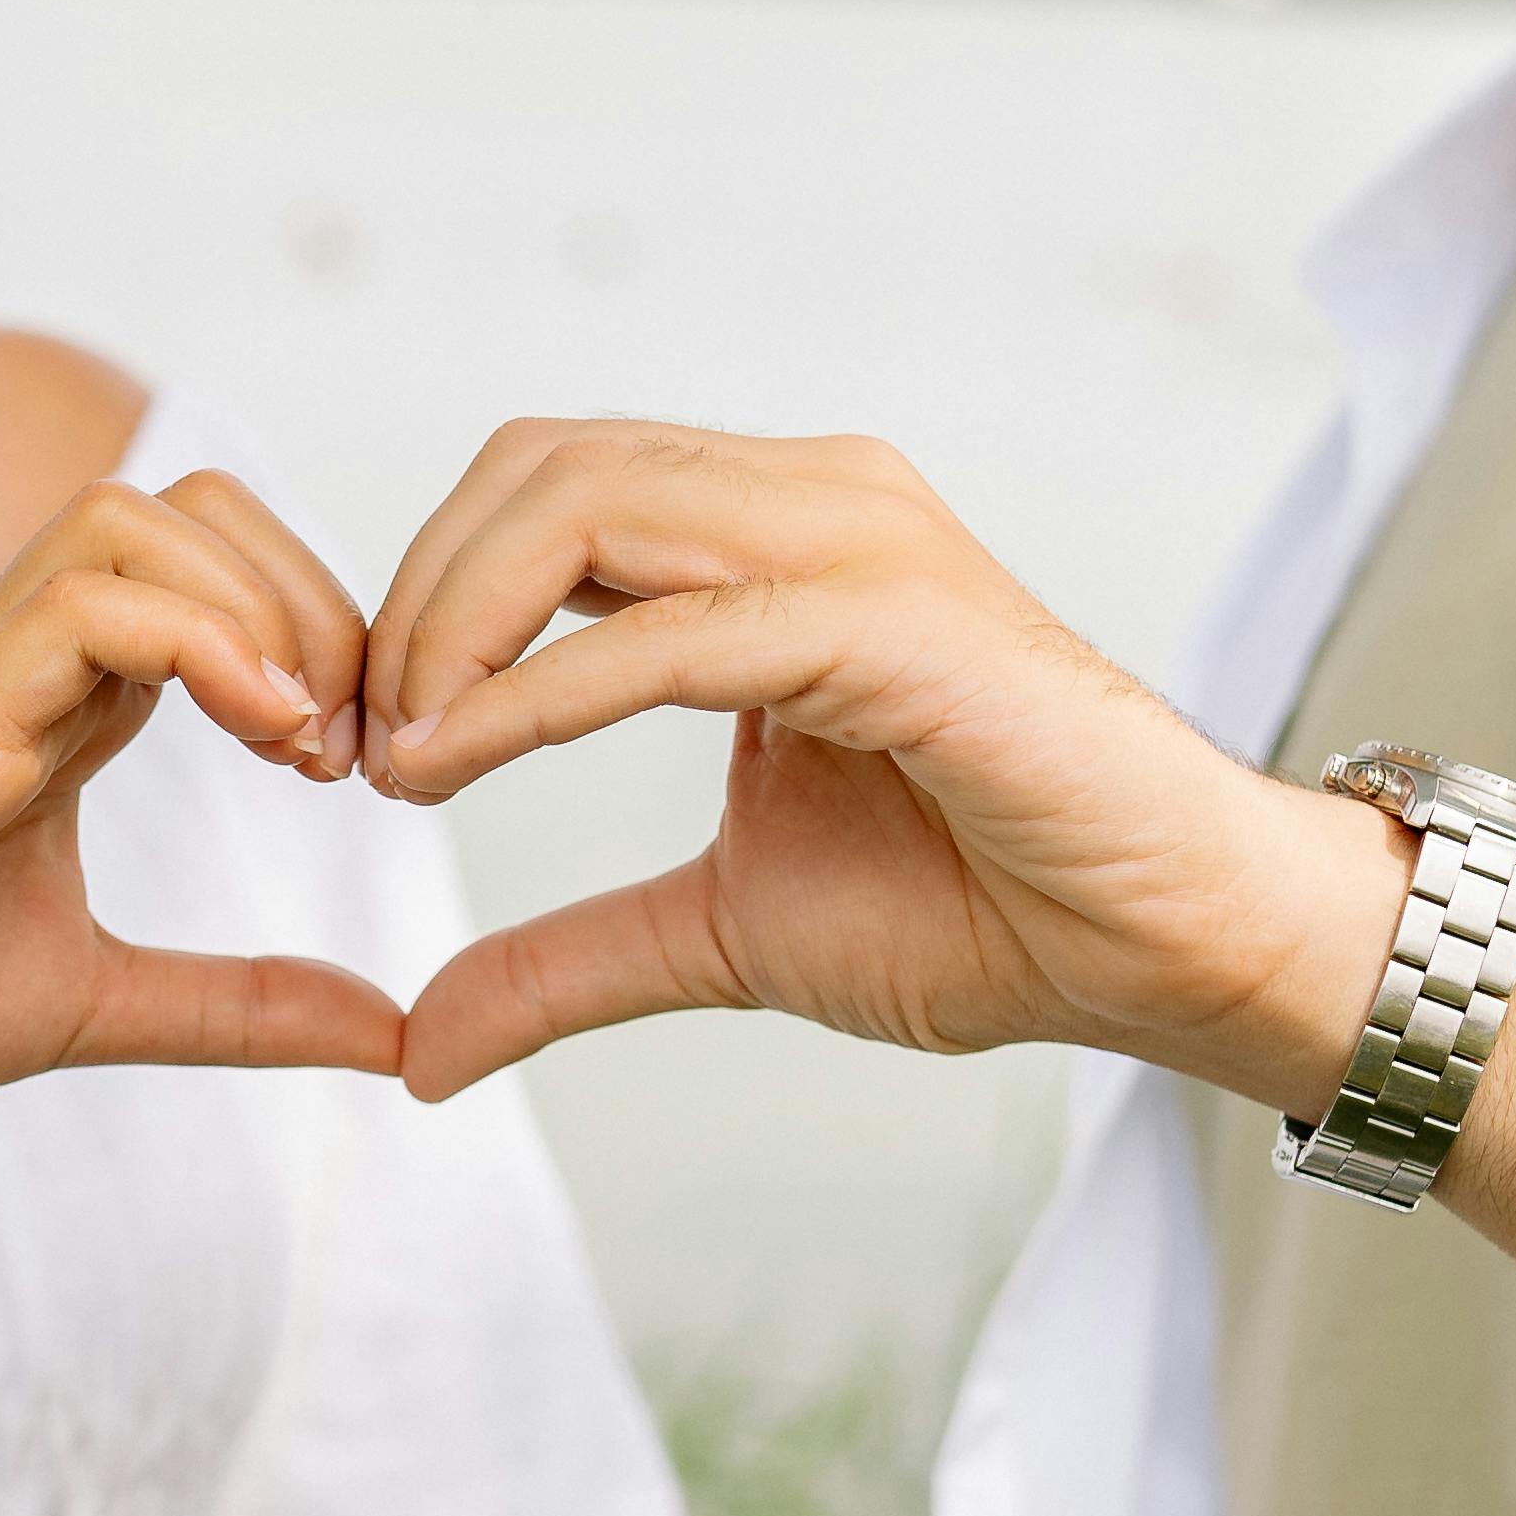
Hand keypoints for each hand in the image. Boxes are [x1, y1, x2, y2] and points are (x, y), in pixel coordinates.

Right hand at [0, 468, 398, 1141]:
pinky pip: (72, 608)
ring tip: (298, 744)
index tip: (350, 769)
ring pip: (130, 516)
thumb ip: (237, 1009)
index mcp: (58, 709)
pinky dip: (194, 644)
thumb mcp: (92, 1008)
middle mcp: (15, 665)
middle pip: (191, 503)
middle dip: (310, 595)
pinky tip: (253, 741)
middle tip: (341, 752)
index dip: (317, 635)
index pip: (215, 571)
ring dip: (255, 606)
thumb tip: (391, 1034)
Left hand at [360, 418, 1406, 1109]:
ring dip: (452, 628)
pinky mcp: (894, 623)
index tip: (360, 743)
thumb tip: (418, 1047)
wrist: (1163, 946)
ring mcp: (857, 543)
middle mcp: (811, 501)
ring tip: (396, 757)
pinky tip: (459, 763)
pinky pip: (668, 631)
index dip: (421, 598)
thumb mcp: (723, 935)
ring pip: (585, 508)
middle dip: (412, 598)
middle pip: (536, 468)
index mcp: (768, 538)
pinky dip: (537, 694)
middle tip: (352, 746)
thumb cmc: (986, 909)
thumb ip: (570, 961)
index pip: (539, 491)